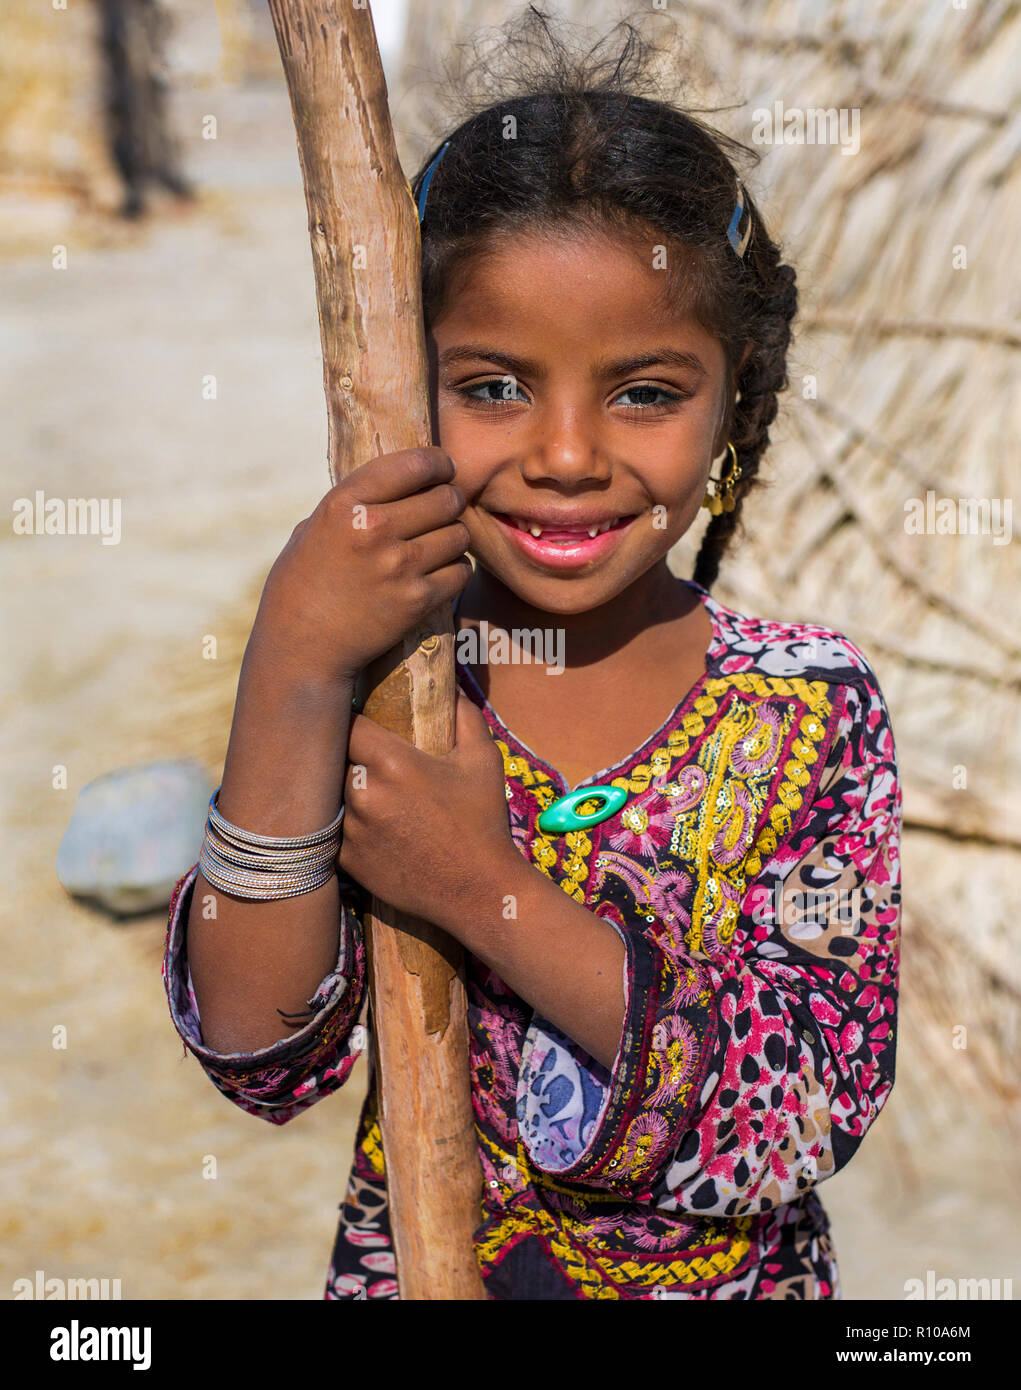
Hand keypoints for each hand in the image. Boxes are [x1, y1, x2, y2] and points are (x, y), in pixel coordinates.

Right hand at [248, 448, 471, 689]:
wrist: (301, 649)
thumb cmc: (300, 586)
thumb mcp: (311, 530)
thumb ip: (352, 505)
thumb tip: (395, 481)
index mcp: (344, 503)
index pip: (415, 464)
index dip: (439, 463)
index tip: (443, 469)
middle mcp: (374, 529)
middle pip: (446, 498)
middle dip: (449, 501)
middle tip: (443, 510)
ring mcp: (398, 566)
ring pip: (459, 534)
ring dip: (454, 538)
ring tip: (439, 544)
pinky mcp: (416, 601)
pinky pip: (461, 572)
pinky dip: (456, 571)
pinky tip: (439, 573)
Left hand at [338, 692, 521, 930]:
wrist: (479, 891)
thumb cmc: (484, 821)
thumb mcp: (483, 760)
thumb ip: (463, 715)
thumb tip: (448, 683)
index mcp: (392, 762)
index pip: (347, 722)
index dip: (350, 717)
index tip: (360, 718)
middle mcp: (363, 794)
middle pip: (333, 756)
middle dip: (343, 752)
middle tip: (357, 751)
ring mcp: (351, 830)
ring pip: (330, 793)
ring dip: (341, 788)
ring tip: (362, 787)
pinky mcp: (346, 860)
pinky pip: (331, 828)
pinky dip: (343, 822)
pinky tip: (366, 823)